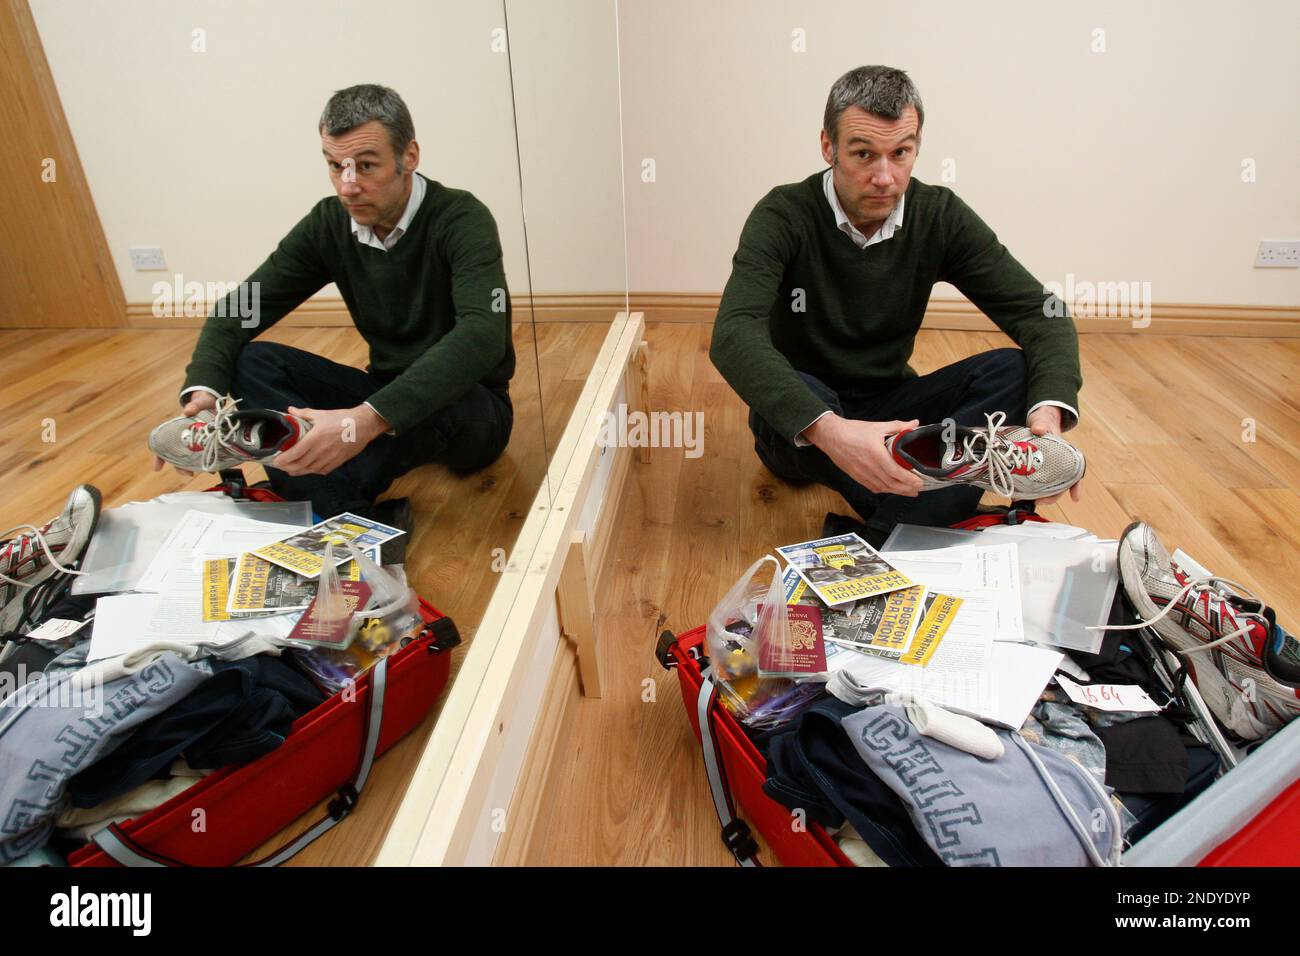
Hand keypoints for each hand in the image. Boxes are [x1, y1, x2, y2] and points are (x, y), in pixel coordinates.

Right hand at [152, 390, 218, 476]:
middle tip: (189, 474)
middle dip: (182, 468)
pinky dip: (210, 462)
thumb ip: (194, 405)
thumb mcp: (198, 402)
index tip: (157, 468)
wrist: (213, 402)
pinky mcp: (207, 443)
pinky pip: (207, 455)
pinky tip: (216, 467)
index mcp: (177, 429)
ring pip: (192, 459)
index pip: (163, 445)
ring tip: (208, 471)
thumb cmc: (201, 402)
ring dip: (197, 467)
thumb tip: (188, 410)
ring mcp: (196, 442)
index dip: (159, 457)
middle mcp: (184, 438)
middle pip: (178, 457)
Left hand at [270, 404, 388, 476]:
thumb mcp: (321, 414)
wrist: (363, 425)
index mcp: (315, 438)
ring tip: (291, 470)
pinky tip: (309, 469)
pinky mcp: (338, 462)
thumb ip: (303, 414)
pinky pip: (322, 470)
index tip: (275, 461)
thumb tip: (290, 410)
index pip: (295, 453)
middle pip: (300, 465)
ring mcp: (330, 458)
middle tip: (281, 466)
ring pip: (310, 470)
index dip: (283, 460)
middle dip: (288, 467)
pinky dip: (313, 471)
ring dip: (299, 471)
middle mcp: (321, 450)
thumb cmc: (342, 419)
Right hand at [804, 414, 923, 496]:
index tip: (920, 482)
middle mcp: (869, 467)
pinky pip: (873, 487)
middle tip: (918, 489)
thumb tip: (915, 424)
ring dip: (897, 491)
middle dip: (907, 489)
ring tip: (909, 492)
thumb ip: (898, 427)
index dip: (909, 480)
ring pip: (883, 487)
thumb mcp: (877, 426)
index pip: (896, 472)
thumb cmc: (853, 431)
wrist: (831, 436)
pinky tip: (891, 489)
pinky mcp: (857, 477)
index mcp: (876, 454)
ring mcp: (862, 474)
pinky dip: (884, 490)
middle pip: (892, 484)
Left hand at [1027, 406, 1082, 503]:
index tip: (1075, 498)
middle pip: (1059, 485)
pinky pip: (1031, 482)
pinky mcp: (1033, 469)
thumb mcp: (1043, 420)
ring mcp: (1045, 468)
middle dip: (1050, 496)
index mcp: (1064, 454)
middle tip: (1037, 501)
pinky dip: (1025, 490)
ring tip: (1021, 499)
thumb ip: (1042, 423)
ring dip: (1036, 495)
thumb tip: (1038, 429)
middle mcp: (1057, 464)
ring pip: (1045, 486)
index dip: (1076, 485)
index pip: (1075, 471)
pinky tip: (1016, 495)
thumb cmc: (1044, 421)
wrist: (1036, 422)